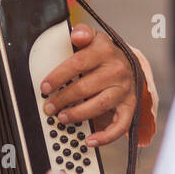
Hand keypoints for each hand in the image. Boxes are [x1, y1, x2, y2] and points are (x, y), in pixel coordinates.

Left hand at [39, 24, 137, 146]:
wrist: (128, 65)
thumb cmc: (103, 55)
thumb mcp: (93, 38)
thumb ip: (82, 34)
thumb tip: (76, 34)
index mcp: (105, 51)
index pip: (78, 63)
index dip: (59, 76)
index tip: (45, 87)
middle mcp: (117, 71)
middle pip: (86, 87)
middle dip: (63, 99)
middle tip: (48, 107)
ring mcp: (124, 90)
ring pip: (100, 105)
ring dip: (78, 114)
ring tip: (62, 118)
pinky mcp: (129, 107)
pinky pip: (120, 125)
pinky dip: (106, 136)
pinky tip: (90, 140)